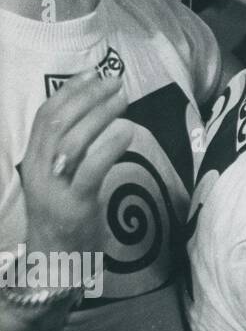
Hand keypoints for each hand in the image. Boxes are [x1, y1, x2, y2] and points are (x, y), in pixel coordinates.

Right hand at [17, 71, 132, 255]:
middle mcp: (38, 170)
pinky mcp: (75, 204)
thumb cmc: (65, 211)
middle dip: (87, 96)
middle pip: (58, 122)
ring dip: (101, 114)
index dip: (68, 91)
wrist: (56, 258)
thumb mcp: (60, 176)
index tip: (92, 72)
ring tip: (123, 100)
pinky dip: (111, 144)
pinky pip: (92, 168)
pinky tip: (128, 130)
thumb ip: (72, 148)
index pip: (45, 116)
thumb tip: (97, 112)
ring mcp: (54, 187)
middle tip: (115, 82)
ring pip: (73, 140)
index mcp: (33, 159)